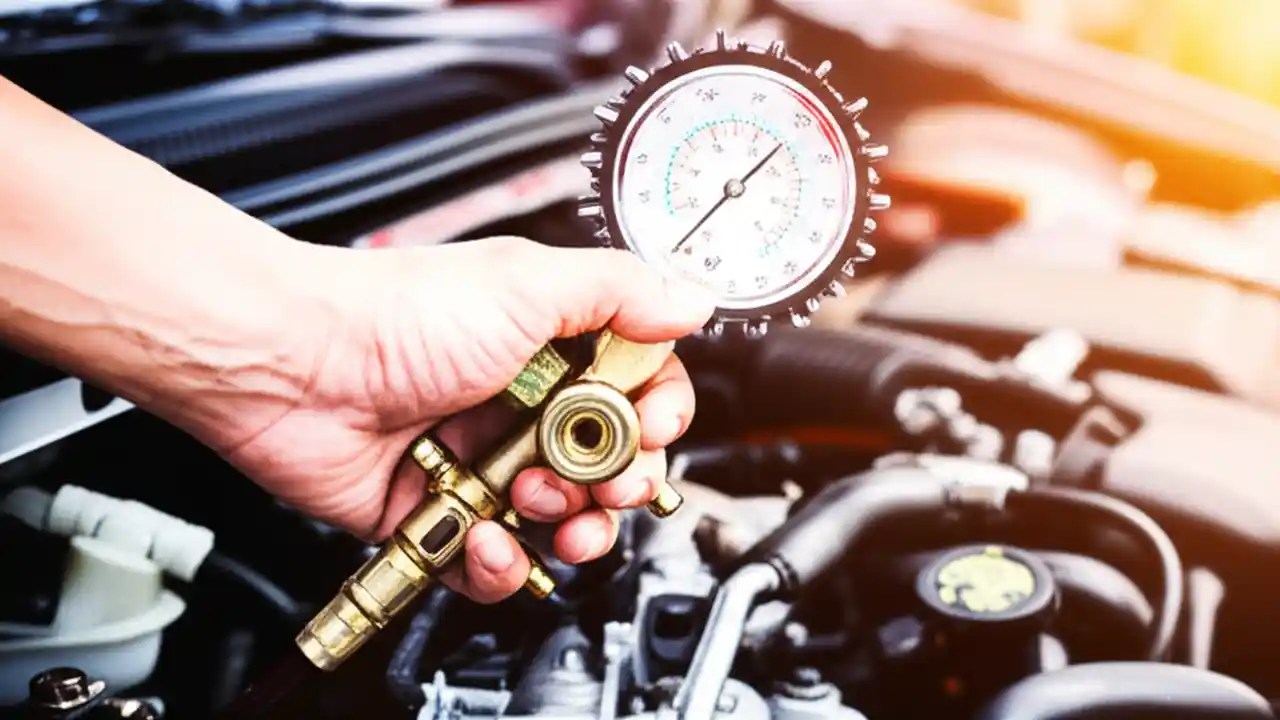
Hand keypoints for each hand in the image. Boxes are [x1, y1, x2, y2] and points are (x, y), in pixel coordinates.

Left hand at [206, 237, 714, 602]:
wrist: (293, 364)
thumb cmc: (394, 315)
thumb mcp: (527, 283)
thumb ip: (621, 291)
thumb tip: (691, 301)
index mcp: (554, 346)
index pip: (639, 393)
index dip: (656, 420)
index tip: (649, 428)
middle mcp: (524, 404)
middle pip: (609, 468)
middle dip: (619, 486)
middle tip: (605, 484)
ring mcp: (484, 460)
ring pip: (560, 523)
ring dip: (564, 527)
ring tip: (535, 501)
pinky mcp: (442, 514)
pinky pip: (495, 564)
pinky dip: (500, 566)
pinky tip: (488, 539)